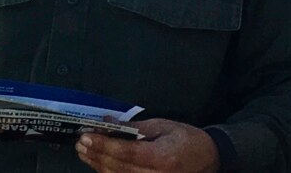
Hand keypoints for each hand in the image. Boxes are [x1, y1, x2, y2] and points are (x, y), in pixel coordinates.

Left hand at [75, 119, 218, 172]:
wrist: (210, 159)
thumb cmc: (187, 139)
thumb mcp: (163, 126)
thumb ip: (134, 127)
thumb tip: (107, 122)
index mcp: (163, 157)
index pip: (128, 153)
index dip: (105, 145)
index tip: (87, 136)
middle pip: (120, 168)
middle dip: (97, 155)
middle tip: (80, 144)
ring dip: (99, 165)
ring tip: (84, 153)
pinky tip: (99, 164)